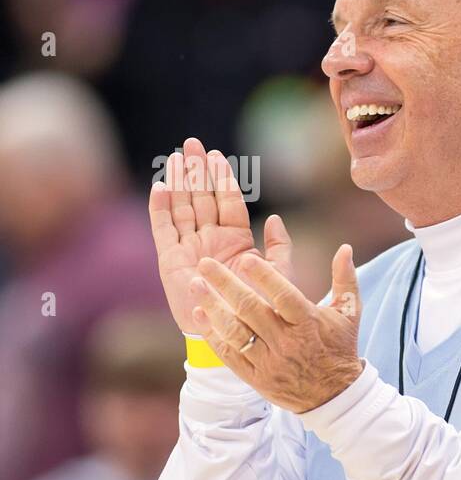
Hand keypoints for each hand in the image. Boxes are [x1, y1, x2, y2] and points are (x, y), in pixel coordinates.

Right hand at [149, 136, 293, 333]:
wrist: (236, 335)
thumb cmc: (261, 309)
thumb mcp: (279, 275)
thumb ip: (280, 247)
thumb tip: (275, 219)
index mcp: (236, 241)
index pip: (228, 202)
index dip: (222, 179)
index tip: (218, 155)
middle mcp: (210, 241)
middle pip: (202, 198)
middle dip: (197, 171)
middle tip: (193, 143)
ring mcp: (189, 248)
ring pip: (182, 208)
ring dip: (179, 182)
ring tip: (176, 157)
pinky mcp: (170, 260)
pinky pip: (163, 229)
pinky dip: (160, 209)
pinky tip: (161, 187)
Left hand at [189, 244, 363, 412]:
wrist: (334, 396)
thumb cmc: (339, 347)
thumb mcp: (348, 312)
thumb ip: (345, 278)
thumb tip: (345, 247)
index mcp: (308, 322)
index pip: (284, 296)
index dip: (265, 277)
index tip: (246, 258)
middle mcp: (286, 341)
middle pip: (251, 309)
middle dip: (225, 283)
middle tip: (205, 263)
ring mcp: (268, 360)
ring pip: (234, 331)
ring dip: (212, 307)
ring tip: (195, 285)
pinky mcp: (255, 376)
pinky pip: (228, 354)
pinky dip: (213, 334)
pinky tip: (200, 315)